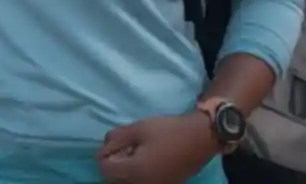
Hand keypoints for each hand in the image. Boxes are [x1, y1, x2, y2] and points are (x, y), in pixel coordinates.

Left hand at [97, 112, 219, 183]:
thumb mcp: (138, 128)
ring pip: (127, 183)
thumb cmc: (168, 131)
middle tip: (125, 148)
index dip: (105, 154)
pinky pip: (141, 183)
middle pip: (114, 180)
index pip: (105, 169)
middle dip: (114, 164)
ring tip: (136, 153)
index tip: (116, 143)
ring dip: (125, 170)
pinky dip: (138, 175)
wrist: (200, 139)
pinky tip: (147, 160)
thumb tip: (105, 146)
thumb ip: (116, 138)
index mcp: (134, 172)